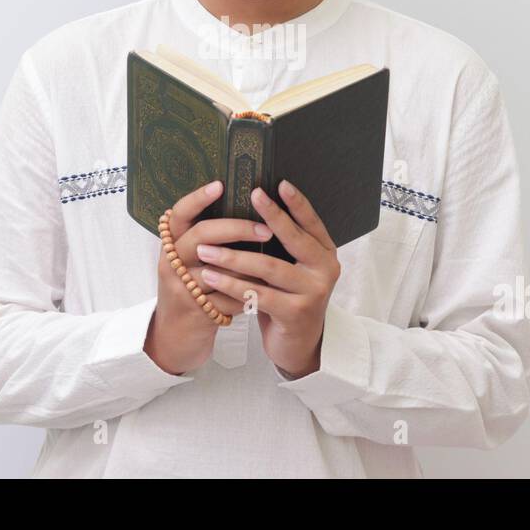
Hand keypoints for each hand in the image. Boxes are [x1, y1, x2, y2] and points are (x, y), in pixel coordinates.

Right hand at [145, 179, 273, 374]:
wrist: (175, 336)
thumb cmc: (192, 289)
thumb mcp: (190, 260)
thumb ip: (208, 238)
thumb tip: (246, 207)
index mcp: (172, 244)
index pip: (179, 214)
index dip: (198, 198)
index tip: (221, 184)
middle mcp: (172, 263)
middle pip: (201, 236)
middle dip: (236, 229)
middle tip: (265, 229)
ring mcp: (182, 288)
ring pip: (218, 270)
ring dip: (248, 266)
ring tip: (273, 258)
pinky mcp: (196, 312)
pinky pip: (226, 299)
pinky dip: (247, 294)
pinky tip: (265, 289)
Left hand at [193, 179, 338, 378]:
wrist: (299, 346)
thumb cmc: (288, 298)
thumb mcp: (293, 269)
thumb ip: (283, 245)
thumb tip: (252, 208)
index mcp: (325, 253)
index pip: (312, 222)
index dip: (296, 203)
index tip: (278, 183)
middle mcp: (325, 269)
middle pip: (293, 238)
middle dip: (268, 216)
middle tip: (248, 196)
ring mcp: (313, 292)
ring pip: (268, 267)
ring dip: (233, 256)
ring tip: (205, 248)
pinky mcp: (295, 313)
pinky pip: (258, 294)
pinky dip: (231, 284)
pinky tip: (211, 277)